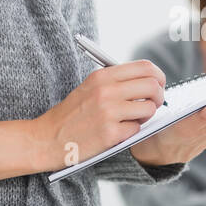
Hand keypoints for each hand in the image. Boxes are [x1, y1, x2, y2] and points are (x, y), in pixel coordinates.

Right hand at [31, 60, 166, 173]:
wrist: (47, 138)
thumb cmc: (71, 114)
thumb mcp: (90, 87)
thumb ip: (116, 81)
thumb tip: (149, 81)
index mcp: (103, 76)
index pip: (145, 67)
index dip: (158, 77)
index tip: (158, 86)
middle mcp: (107, 90)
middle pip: (152, 86)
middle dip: (158, 97)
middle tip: (153, 104)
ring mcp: (109, 112)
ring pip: (148, 108)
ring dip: (146, 116)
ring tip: (132, 120)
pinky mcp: (110, 133)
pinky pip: (136, 129)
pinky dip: (131, 131)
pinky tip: (117, 132)